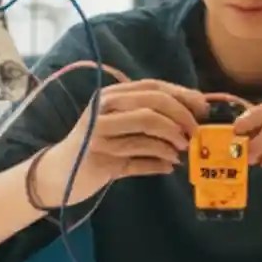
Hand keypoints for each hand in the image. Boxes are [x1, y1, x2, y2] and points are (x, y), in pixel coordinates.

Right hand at [37, 79, 207, 205]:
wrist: (58, 173)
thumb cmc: (96, 144)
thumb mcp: (118, 123)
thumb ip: (148, 115)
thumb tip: (192, 115)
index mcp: (109, 96)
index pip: (152, 87)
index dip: (181, 95)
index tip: (202, 108)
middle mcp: (102, 111)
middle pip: (152, 106)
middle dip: (181, 117)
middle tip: (194, 133)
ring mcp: (99, 136)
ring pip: (147, 131)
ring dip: (172, 142)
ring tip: (181, 150)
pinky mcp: (100, 160)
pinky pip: (138, 159)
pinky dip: (159, 162)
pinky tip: (169, 166)